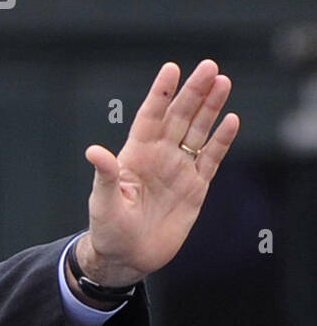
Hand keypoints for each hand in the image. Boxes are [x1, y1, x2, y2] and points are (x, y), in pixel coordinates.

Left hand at [79, 59, 239, 287]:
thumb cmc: (108, 230)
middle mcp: (159, 157)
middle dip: (193, 92)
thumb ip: (104, 176)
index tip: (171, 68)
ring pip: (198, 132)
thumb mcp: (102, 204)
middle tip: (209, 67)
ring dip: (210, 108)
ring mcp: (178, 170)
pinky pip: (211, 159)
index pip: (149, 118)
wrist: (126, 258)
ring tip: (222, 82)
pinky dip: (221, 141)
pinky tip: (231, 121)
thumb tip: (94, 151)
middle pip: (179, 117)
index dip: (160, 94)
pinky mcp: (195, 188)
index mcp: (134, 156)